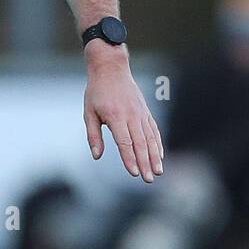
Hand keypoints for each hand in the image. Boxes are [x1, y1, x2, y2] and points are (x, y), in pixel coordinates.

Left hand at [83, 45, 163, 182]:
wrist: (111, 68)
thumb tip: (97, 156)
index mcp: (115, 116)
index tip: (134, 173)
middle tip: (149, 179)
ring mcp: (141, 113)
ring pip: (150, 138)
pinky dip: (157, 143)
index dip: (129, 158)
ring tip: (158, 171)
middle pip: (140, 143)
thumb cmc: (97, 92)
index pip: (124, 142)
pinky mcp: (145, 112)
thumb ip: (93, 135)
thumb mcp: (89, 112)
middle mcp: (131, 116)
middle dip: (145, 163)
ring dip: (155, 156)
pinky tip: (159, 155)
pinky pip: (154, 130)